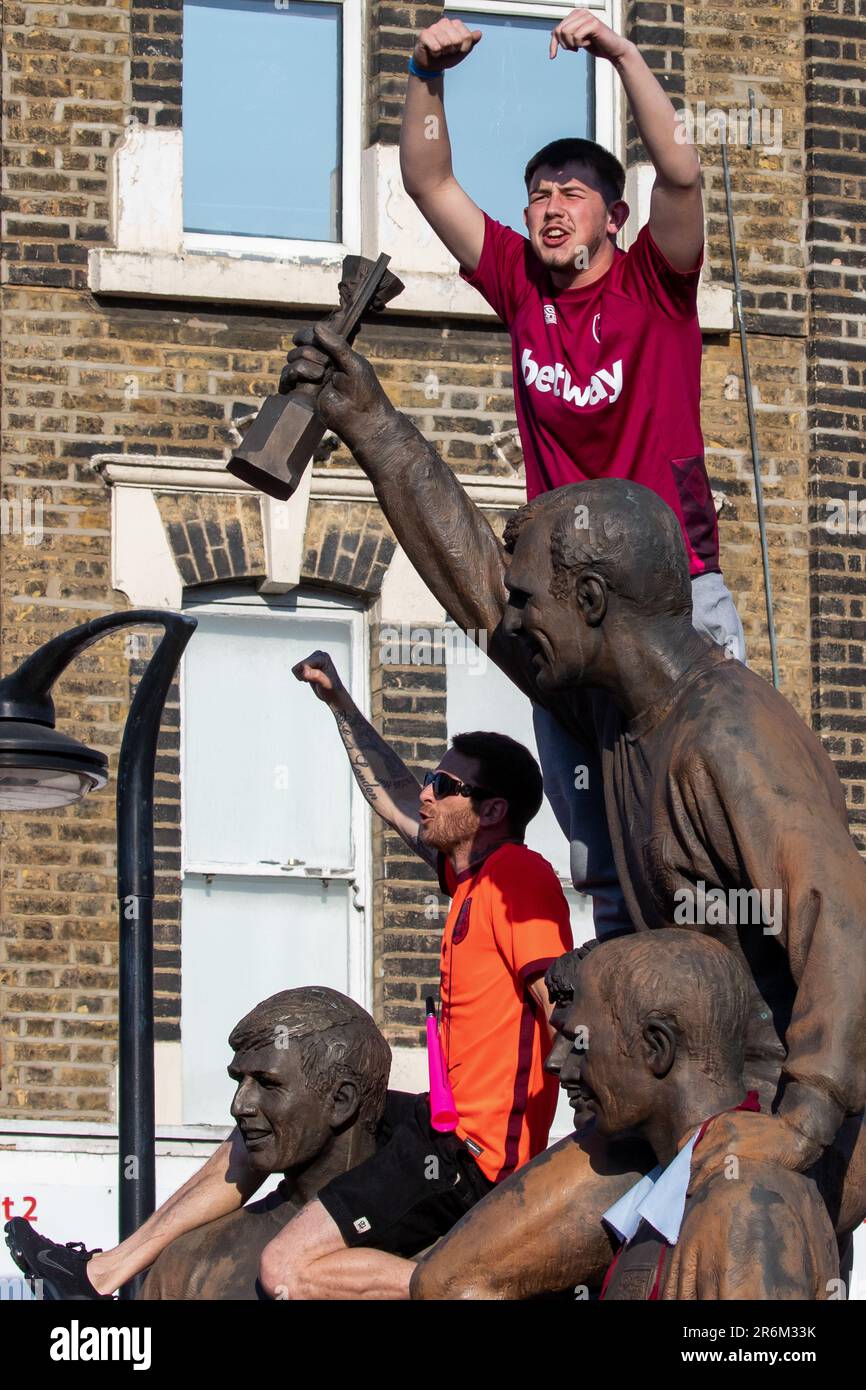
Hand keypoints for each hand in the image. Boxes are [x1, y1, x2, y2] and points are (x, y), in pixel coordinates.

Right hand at [281, 323, 393, 441]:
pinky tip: (309, 380)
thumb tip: (316, 326)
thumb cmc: (364, 392)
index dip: (307, 335)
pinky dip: (292, 376)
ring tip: (321, 376)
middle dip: (310, 352)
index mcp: (333, 355)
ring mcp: (310, 380)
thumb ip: (336, 345)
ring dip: (303, 365)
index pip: (311, 337)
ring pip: (292, 361)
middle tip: (327, 366)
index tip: (308, 336)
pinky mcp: (302, 395)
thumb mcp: (353, 363)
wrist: (362, 420)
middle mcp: (319, 366)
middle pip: (300, 348)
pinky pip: (286, 380)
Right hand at [292, 650, 345, 706]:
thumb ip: (316, 676)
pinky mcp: (308, 664)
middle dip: (305, 675)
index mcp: (322, 657)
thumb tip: (304, 672)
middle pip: (299, 665)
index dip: (307, 675)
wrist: (333, 694)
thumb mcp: (325, 683)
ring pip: (296, 668)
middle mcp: (317, 655)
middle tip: (316, 681)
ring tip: (314, 680)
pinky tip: (310, 679)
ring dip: (302, 676)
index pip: (305, 665)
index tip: (318, 680)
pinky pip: (295, 670)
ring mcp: (313, 659)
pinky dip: (300, 677)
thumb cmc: (331, 689)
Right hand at [413, 16, 481, 71]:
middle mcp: (445, 22)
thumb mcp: (462, 51)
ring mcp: (434, 27)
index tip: (457, 50)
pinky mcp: (424, 34)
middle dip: (453, 50)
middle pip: (457, 40)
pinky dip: (436, 54)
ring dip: (444, 52)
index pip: (467, 37)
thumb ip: (471, 42)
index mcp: (456, 24)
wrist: (432, 65)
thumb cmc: (447, 56)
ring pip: (446, 43)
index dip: (463, 48)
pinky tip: (433, 52)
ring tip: (440, 51)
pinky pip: (436, 47)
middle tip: (447, 51)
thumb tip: (479, 34)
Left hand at [549, 10, 631, 61]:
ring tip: (582, 45)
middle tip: (575, 49)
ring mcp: (587, 16)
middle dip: (564, 45)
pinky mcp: (593, 24)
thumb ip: (566, 34)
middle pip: (560, 31)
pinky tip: (589, 43)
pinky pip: (577, 36)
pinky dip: (581, 44)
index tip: (552, 57)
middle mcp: (580, 12)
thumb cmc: (595, 44)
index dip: (553, 45)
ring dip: (572, 44)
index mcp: (575, 14)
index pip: (556, 30)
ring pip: (566, 33)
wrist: (613, 50)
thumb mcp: (576, 39)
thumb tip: (553, 33)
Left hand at [688, 1111, 819, 1192]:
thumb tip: (708, 1153)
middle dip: (685, 1172)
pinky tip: (705, 1194)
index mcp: (720, 1121)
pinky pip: (717, 1174)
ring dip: (693, 1182)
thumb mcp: (742, 1123)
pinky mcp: (738, 1159)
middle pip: (693, 1155)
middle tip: (681, 1187)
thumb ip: (724, 1134)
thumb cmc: (772, 1131)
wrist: (796, 1133)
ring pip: (701, 1166)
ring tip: (689, 1195)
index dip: (682, 1156)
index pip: (690, 1138)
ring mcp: (728, 1145)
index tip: (680, 1169)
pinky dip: (708, 1185)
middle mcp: (720, 1131)